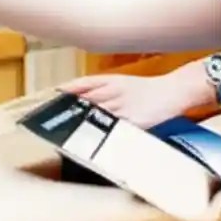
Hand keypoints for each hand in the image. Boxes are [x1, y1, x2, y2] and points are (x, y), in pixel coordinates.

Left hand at [59, 72, 200, 128]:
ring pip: (97, 115)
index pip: (80, 85)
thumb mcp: (117, 81)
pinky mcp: (134, 121)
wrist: (172, 91)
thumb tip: (68, 93)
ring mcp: (124, 107)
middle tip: (51, 119)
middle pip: (85, 100)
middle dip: (69, 110)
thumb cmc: (144, 88)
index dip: (63, 93)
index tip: (47, 100)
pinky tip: (91, 139)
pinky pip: (115, 128)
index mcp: (108, 81)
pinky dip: (103, 133)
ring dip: (82, 122)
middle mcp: (113, 92)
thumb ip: (94, 87)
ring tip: (65, 130)